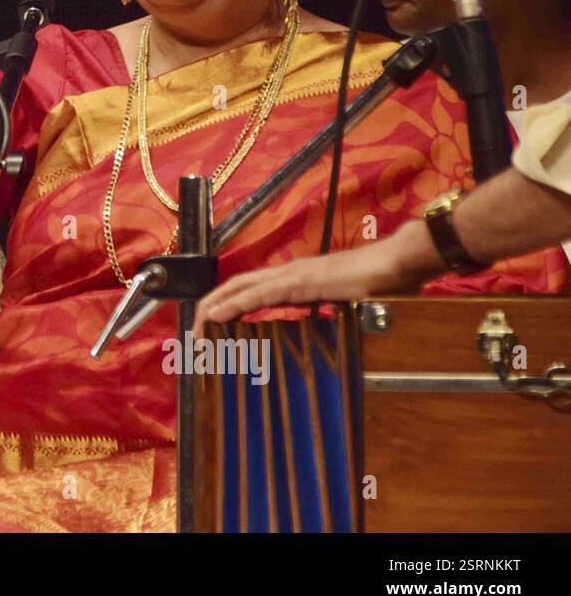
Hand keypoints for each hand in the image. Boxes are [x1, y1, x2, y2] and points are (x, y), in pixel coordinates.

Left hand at [193, 233, 430, 336]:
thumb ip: (332, 317)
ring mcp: (294, 275)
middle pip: (237, 286)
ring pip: (241, 288)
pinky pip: (260, 295)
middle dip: (212, 305)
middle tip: (194, 333)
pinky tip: (218, 315)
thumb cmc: (382, 285)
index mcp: (297, 280)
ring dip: (216, 306)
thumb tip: (326, 331)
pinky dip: (235, 304)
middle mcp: (289, 273)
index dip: (229, 304)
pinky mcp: (301, 282)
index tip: (213, 326)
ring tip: (196, 327)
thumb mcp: (348, 308)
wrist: (401, 263)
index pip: (253, 291)